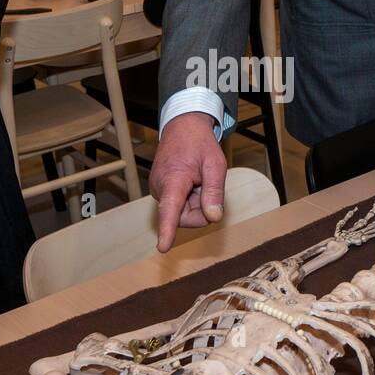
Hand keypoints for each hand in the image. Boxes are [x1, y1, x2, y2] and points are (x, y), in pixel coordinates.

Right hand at [149, 112, 226, 252]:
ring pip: (183, 214)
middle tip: (206, 184)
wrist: (182, 127)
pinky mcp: (161, 193)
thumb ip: (214, 191)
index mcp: (173, 179)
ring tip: (198, 180)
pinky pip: (179, 207)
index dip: (168, 229)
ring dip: (196, 203)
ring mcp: (159, 191)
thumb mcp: (215, 164)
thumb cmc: (199, 143)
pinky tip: (192, 183)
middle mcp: (161, 188)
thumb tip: (213, 217)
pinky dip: (190, 199)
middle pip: (184, 218)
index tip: (163, 247)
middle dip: (201, 209)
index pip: (170, 209)